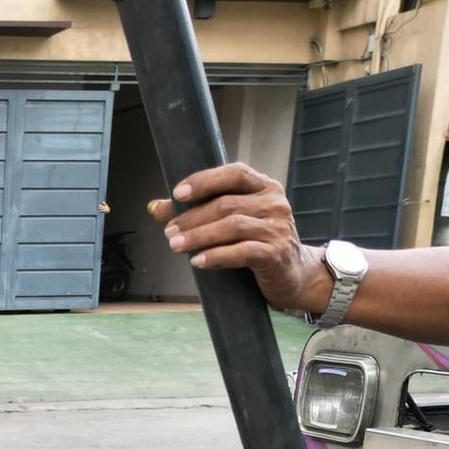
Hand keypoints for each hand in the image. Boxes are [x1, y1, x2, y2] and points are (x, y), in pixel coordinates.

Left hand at [149, 163, 326, 313]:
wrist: (293, 275)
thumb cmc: (257, 244)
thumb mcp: (231, 223)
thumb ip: (198, 212)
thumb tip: (155, 207)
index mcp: (264, 187)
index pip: (235, 174)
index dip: (205, 181)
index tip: (177, 194)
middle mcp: (274, 203)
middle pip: (226, 204)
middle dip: (192, 217)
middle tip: (169, 231)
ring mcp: (277, 228)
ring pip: (232, 226)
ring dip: (199, 236)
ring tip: (176, 245)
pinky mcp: (276, 254)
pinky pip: (242, 252)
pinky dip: (216, 256)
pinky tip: (198, 261)